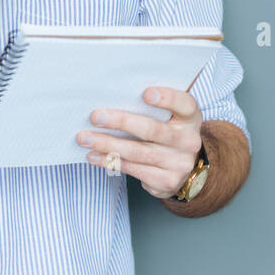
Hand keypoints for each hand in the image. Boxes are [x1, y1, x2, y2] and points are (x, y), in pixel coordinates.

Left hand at [76, 87, 201, 198]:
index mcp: (190, 118)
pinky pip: (133, 169)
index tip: (145, 93)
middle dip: (120, 122)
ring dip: (107, 144)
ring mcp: (178, 163)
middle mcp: (188, 141)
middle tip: (95, 116)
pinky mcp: (166, 181)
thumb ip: (153, 108)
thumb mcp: (170, 118)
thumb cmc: (168, 133)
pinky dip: (110, 161)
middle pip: (151, 129)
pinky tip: (94, 155)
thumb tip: (112, 97)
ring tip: (84, 138)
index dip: (167, 98)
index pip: (184, 104)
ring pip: (137, 152)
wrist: (184, 169)